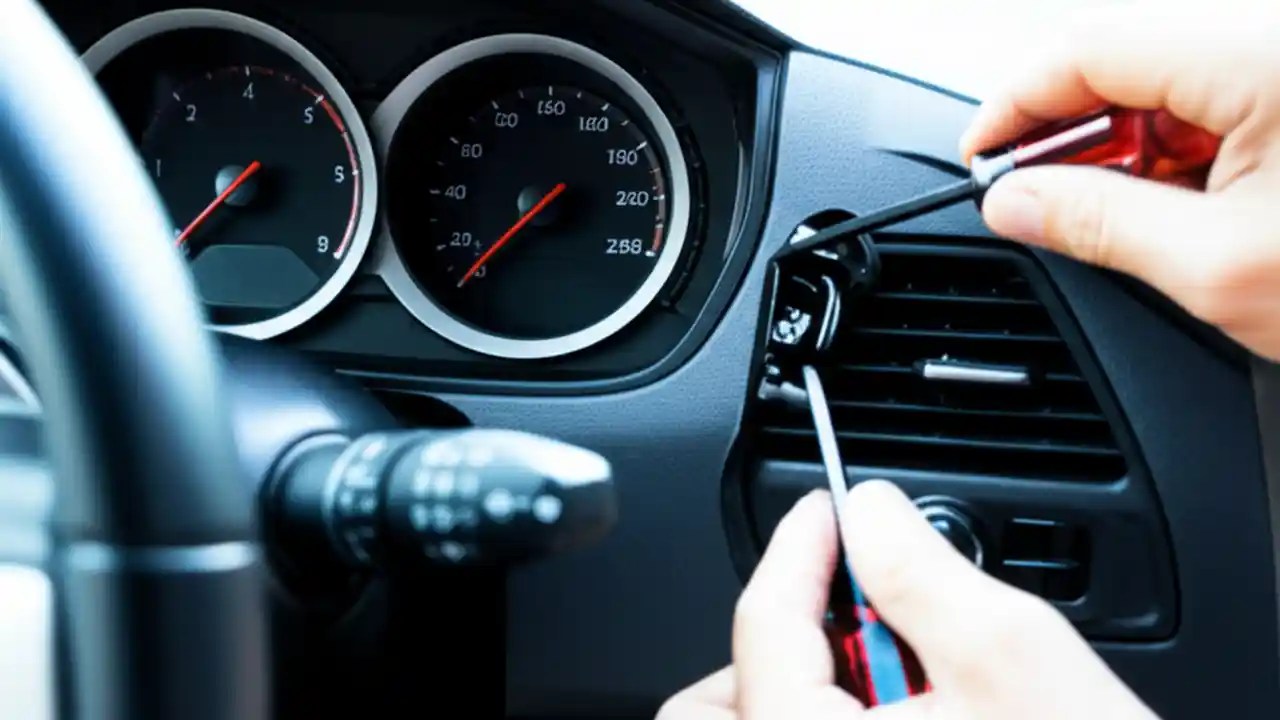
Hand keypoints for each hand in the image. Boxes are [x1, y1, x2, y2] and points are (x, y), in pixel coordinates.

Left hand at [658, 481, 1155, 718]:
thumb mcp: (1012, 660)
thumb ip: (922, 573)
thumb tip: (873, 516)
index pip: (763, 626)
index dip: (797, 551)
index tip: (826, 515)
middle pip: (714, 708)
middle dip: (772, 647)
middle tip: (850, 625)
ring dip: (796, 692)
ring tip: (889, 688)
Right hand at [959, 4, 1279, 361]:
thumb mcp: (1217, 267)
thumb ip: (1095, 223)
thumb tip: (1013, 201)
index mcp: (1261, 58)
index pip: (1090, 49)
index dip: (1017, 104)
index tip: (982, 157)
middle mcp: (1276, 44)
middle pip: (1126, 62)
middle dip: (1070, 137)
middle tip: (1036, 204)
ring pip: (1167, 87)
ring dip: (1124, 153)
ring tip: (1120, 222)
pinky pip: (1216, 106)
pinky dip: (1178, 158)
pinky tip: (1176, 211)